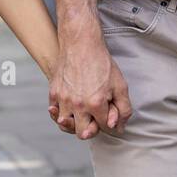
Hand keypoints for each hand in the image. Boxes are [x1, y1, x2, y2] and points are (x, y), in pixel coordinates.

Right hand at [48, 23, 132, 139]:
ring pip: (66, 125)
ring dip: (74, 123)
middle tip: (95, 119)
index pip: (104, 127)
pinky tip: (68, 108)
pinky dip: (60, 114)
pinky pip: (54, 113)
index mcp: (96, 104)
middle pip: (83, 133)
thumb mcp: (120, 85)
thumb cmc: (101, 62)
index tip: (110, 114)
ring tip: (81, 116)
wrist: (81, 44)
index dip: (110, 122)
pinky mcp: (54, 92)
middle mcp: (78, 104)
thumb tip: (118, 127)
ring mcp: (63, 99)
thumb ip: (123, 109)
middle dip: (91, 129)